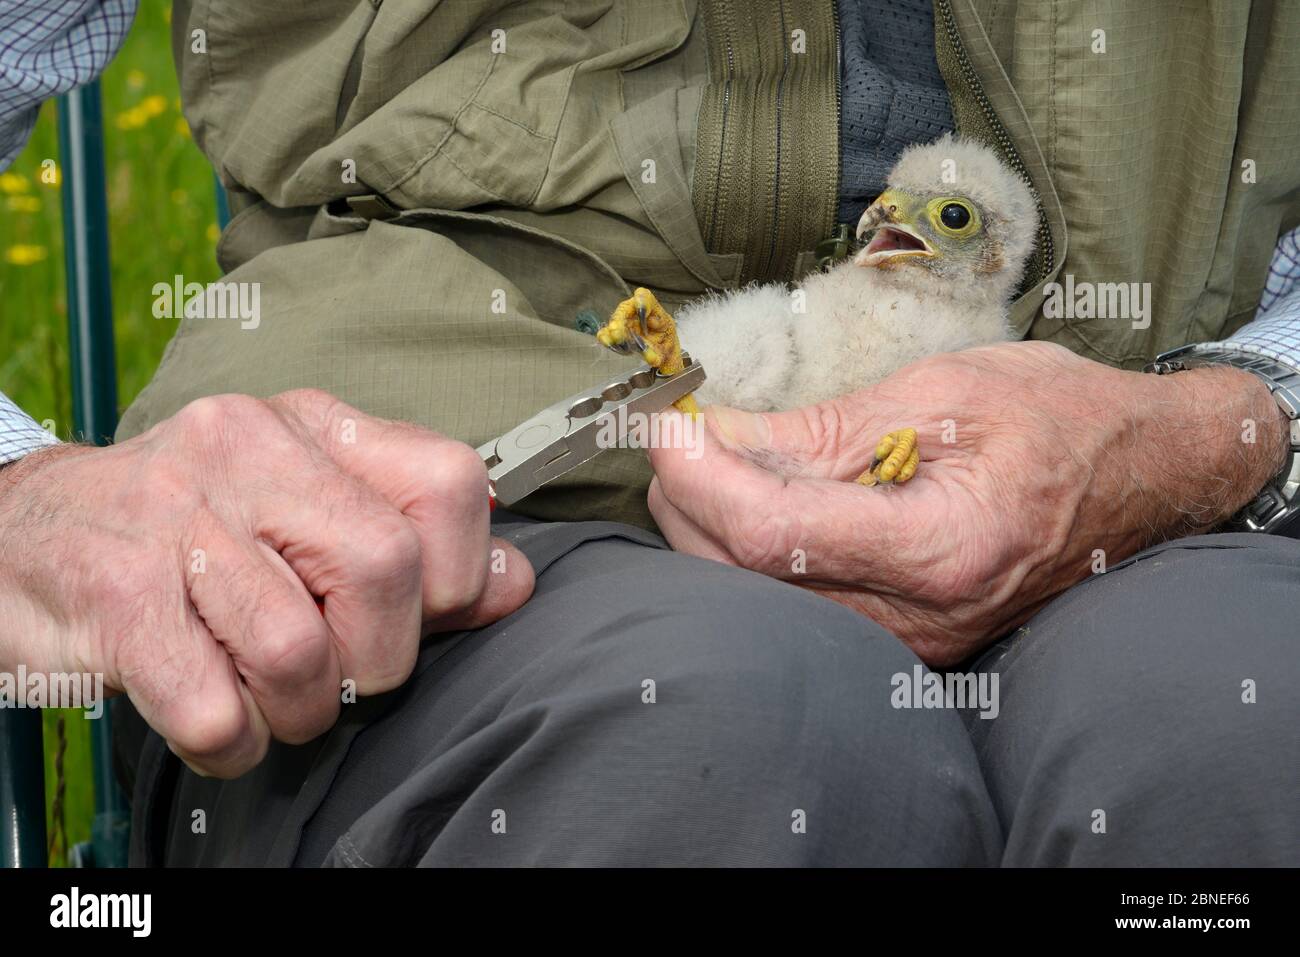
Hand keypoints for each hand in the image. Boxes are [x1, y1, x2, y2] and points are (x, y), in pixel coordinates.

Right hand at [0, 390, 533, 776]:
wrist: (24, 533)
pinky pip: (218, 710)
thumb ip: (412, 542)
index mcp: (314, 427)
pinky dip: (235, 743)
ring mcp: (176, 518)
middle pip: (385, 570)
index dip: (457, 574)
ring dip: (300, 710)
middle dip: (380, 659)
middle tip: (338, 672)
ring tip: (269, 697)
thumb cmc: (189, 532)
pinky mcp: (117, 596)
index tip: (416, 612)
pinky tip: (219, 720)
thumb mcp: (303, 508)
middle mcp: (249, 450)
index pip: (450, 484)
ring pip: (301, 651)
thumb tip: (513, 583)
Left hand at [647, 342, 1288, 664]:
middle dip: (684, 498)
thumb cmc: (1059, 420)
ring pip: (754, 601)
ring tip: (706, 456)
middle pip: (743, 578)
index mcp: (941, 549)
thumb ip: (821, 428)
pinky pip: (789, 608)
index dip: (693, 473)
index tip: (658, 418)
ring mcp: (908, 644)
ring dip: (706, 527)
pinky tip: (746, 500)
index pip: (767, 532)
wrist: (1142, 479)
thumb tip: (715, 435)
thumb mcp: (942, 392)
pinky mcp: (899, 644)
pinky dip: (746, 553)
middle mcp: (919, 619)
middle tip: (674, 427)